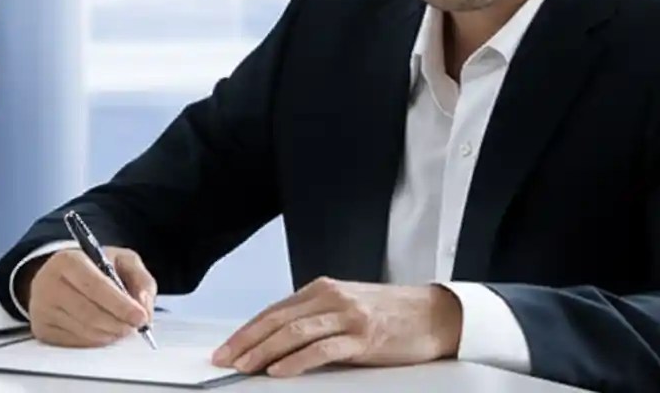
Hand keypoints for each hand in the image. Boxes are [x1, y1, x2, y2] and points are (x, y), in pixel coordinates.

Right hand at [25, 247, 156, 347]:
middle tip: (136, 327)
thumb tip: (143, 307)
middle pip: (89, 313)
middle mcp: (49, 284)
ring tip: (122, 327)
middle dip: (118, 323)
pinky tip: (104, 331)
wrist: (58, 277)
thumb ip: (141, 279)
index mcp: (69, 260)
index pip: (95, 286)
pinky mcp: (42, 329)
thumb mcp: (121, 260)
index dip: (120, 305)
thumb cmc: (94, 268)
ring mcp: (42, 309)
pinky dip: (96, 341)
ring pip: (84, 331)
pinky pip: (75, 343)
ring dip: (110, 334)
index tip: (141, 318)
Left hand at [211, 277, 461, 377]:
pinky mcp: (364, 337)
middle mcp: (332, 298)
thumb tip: (278, 342)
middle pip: (278, 319)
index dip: (247, 330)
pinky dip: (297, 360)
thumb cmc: (392, 314)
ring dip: (264, 350)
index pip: (275, 310)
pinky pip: (322, 348)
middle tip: (224, 358)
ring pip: (295, 332)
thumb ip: (317, 318)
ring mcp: (348, 316)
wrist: (435, 314)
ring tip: (244, 366)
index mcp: (324, 289)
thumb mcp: (348, 308)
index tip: (227, 347)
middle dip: (246, 340)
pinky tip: (280, 370)